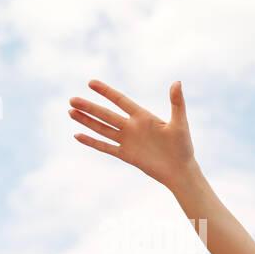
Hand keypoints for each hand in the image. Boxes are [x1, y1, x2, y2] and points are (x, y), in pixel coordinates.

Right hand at [69, 79, 195, 188]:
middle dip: (89, 107)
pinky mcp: (126, 155)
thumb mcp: (180, 123)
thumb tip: (177, 82)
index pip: (121, 101)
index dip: (107, 92)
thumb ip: (177, 103)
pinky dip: (92, 142)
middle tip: (72, 99)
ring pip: (102, 129)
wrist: (181, 171)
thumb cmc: (184, 147)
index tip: (91, 83)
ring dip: (87, 121)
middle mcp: (132, 127)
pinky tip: (77, 135)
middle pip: (106, 114)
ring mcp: (128, 141)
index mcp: (143, 117)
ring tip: (70, 111)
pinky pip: (106, 147)